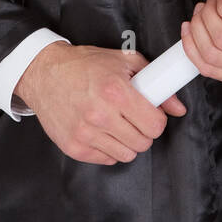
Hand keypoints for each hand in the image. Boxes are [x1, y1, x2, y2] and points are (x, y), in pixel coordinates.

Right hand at [15, 41, 186, 164]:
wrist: (44, 73)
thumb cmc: (83, 65)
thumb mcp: (124, 62)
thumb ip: (155, 81)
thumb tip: (177, 107)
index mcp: (116, 91)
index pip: (155, 125)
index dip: (156, 120)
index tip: (150, 114)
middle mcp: (100, 114)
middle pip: (143, 143)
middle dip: (143, 131)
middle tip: (133, 119)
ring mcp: (85, 133)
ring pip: (127, 155)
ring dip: (127, 142)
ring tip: (117, 125)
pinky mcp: (74, 147)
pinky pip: (106, 159)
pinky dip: (108, 148)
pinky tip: (101, 131)